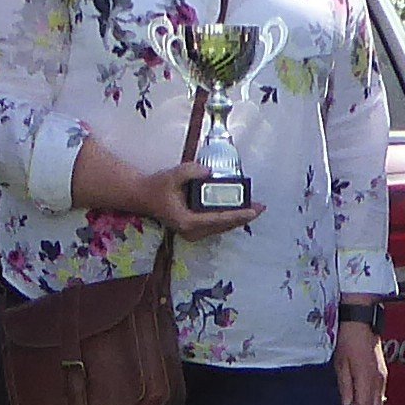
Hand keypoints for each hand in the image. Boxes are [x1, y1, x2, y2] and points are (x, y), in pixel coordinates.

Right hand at [130, 156, 265, 240]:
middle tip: (261, 207)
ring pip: (222, 227)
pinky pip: (216, 225)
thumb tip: (210, 172)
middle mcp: (192, 232)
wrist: (142, 196)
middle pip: (224, 226)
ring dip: (238, 218)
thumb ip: (192, 171)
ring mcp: (193, 233)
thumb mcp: (173, 175)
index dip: (238, 215)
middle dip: (243, 217)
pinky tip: (241, 210)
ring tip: (255, 208)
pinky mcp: (194, 229)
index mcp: (188, 222)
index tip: (253, 211)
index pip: (218, 219)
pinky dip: (229, 218)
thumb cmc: (156, 187)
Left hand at [333, 319, 385, 404]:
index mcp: (367, 378)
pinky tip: (360, 401)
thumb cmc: (349, 340)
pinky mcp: (382, 374)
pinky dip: (371, 403)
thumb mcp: (341, 365)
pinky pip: (380, 396)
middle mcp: (378, 380)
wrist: (361, 323)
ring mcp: (382, 377)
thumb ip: (345, 387)